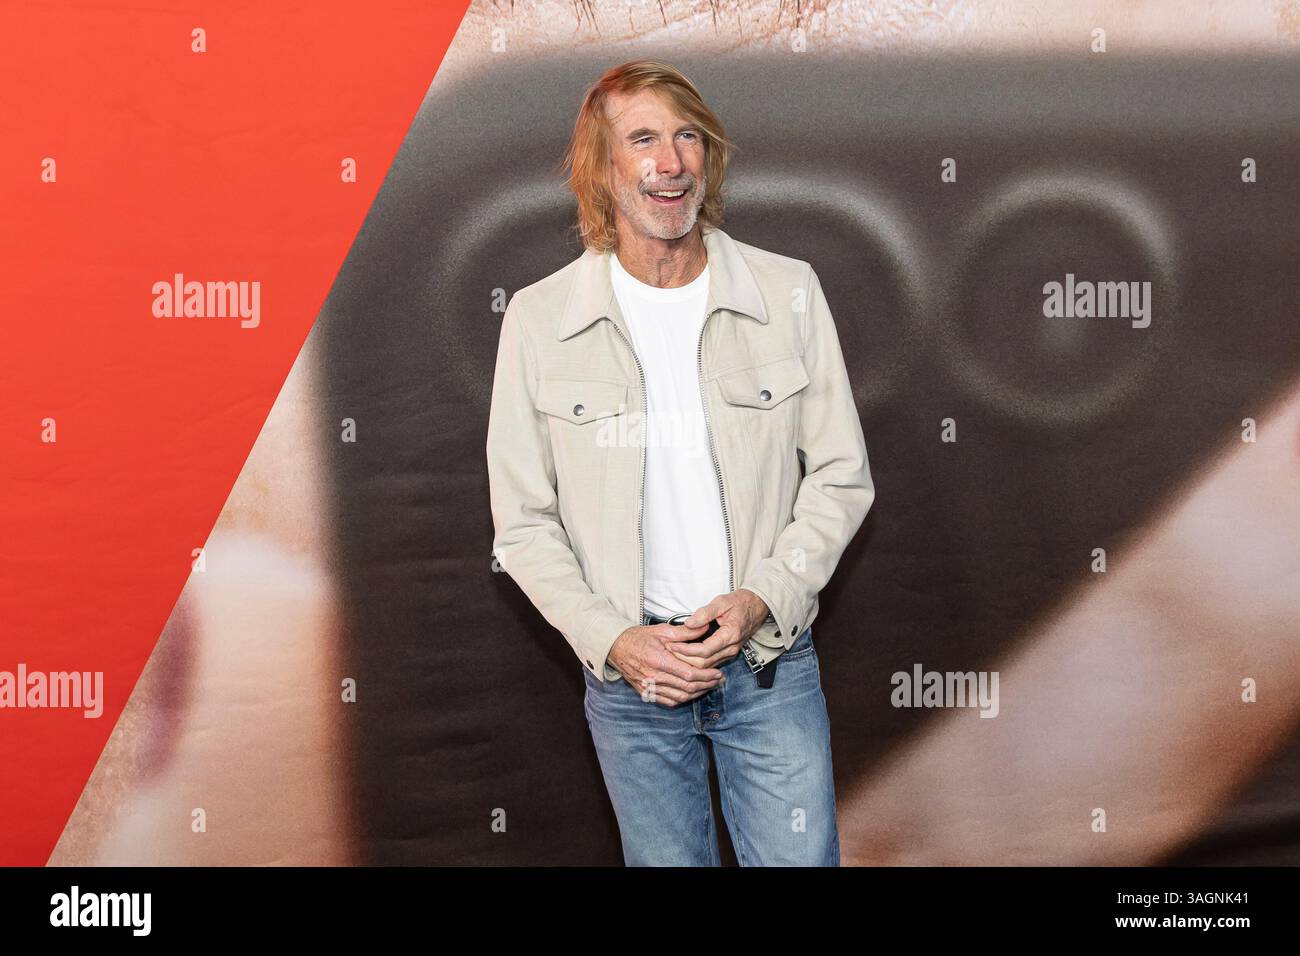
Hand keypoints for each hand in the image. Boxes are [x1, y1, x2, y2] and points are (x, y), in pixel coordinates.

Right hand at [606, 623, 724, 706]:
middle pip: (687, 688)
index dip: (706, 676)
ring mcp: (649, 687)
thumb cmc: (639, 638)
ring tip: (709, 686)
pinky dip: (683, 699)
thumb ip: (685, 632)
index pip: (689, 674)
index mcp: (659, 660)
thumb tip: (705, 627)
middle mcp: (654, 677)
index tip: (718, 673)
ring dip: (697, 693)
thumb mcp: (662, 630)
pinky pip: (668, 701)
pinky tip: (692, 693)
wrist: (616, 648)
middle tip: (719, 680)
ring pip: (679, 697)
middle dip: (706, 685)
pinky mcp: (645, 693)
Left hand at [660, 589, 769, 670]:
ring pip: (707, 666)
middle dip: (684, 659)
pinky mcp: (728, 653)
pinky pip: (710, 663)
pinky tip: (684, 655)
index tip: (672, 645)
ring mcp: (730, 652)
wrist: (757, 606)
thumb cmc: (740, 602)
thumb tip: (689, 623)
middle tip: (668, 651)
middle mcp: (731, 647)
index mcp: (730, 634)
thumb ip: (704, 613)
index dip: (686, 650)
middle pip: (704, 663)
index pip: (704, 650)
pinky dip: (696, 661)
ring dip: (689, 662)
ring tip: (673, 654)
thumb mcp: (721, 602)